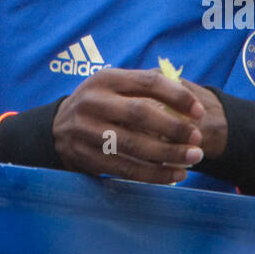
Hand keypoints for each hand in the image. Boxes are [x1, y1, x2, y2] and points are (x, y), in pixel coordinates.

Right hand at [52, 67, 225, 183]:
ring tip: (194, 158)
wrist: (56, 129)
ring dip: (169, 154)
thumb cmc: (99, 104)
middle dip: (174, 127)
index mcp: (106, 78)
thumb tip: (188, 102)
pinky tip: (175, 174)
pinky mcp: (88, 157)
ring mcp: (88, 131)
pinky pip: (126, 169)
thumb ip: (144, 89)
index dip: (177, 96)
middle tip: (198, 139)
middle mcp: (94, 102)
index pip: (147, 82)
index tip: (199, 111)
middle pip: (140, 114)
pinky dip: (154, 174)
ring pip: (134, 145)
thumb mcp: (113, 86)